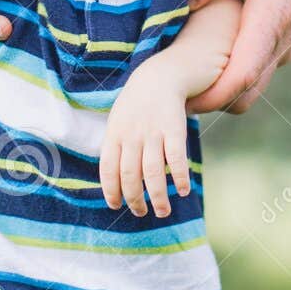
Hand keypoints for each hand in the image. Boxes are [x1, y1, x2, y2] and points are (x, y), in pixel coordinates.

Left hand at [99, 60, 191, 218]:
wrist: (159, 76)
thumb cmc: (136, 105)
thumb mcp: (117, 121)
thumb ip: (115, 148)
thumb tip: (114, 182)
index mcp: (114, 134)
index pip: (108, 170)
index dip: (111, 191)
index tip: (116, 205)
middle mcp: (132, 135)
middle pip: (130, 176)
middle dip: (135, 200)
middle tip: (141, 212)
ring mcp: (153, 132)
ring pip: (152, 172)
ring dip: (157, 196)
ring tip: (162, 211)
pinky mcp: (174, 129)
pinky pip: (176, 158)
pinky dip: (179, 177)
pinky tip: (182, 191)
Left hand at [187, 0, 290, 113]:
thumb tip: (188, 3)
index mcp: (270, 16)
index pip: (243, 74)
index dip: (211, 95)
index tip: (181, 97)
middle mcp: (281, 40)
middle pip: (245, 96)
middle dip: (209, 102)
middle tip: (174, 90)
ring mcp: (283, 47)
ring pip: (250, 88)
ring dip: (218, 89)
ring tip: (183, 70)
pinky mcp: (279, 47)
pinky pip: (254, 73)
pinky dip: (228, 74)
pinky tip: (204, 52)